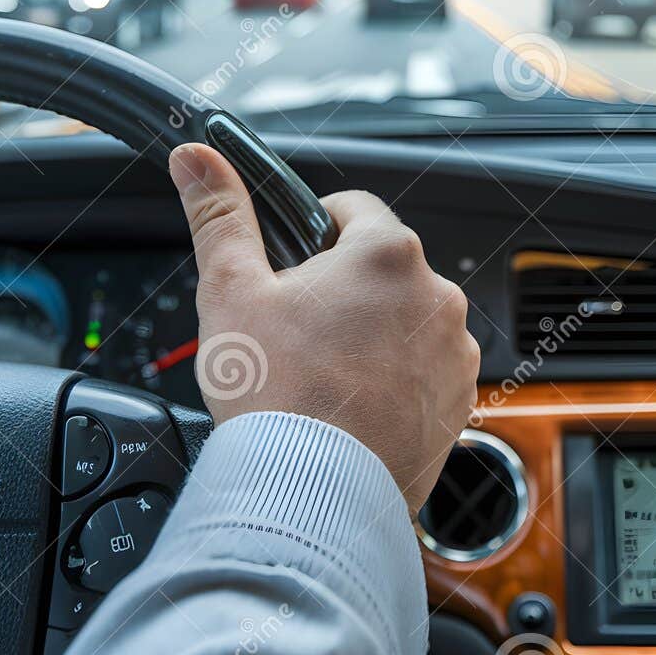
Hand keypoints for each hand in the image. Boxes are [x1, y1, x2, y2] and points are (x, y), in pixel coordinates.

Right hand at [168, 143, 477, 511]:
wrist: (313, 496)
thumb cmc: (275, 396)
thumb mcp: (230, 291)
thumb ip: (219, 215)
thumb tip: (198, 158)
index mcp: (387, 253)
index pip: (351, 207)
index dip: (312, 229)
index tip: (291, 261)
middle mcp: (437, 296)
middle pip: (380, 269)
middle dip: (340, 290)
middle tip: (294, 331)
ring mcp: (454, 354)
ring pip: (404, 322)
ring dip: (371, 335)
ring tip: (322, 375)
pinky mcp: (458, 404)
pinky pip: (424, 373)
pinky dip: (393, 382)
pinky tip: (351, 407)